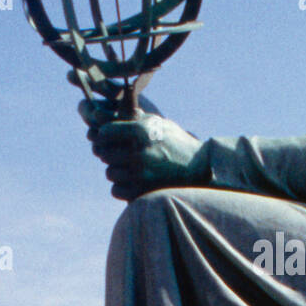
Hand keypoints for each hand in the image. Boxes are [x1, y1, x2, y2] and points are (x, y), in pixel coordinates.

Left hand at [80, 99, 208, 200]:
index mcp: (141, 132)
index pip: (104, 132)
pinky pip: (116, 190)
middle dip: (110, 153)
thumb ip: (137, 118)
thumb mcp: (161, 123)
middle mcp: (139, 153)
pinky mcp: (142, 192)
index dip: (104, 135)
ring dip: (117, 171)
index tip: (109, 138)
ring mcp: (140, 174)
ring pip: (110, 173)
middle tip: (120, 154)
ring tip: (130, 168)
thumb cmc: (179, 143)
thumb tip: (116, 113)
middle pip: (103, 153)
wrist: (201, 169)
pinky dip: (122, 187)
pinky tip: (133, 181)